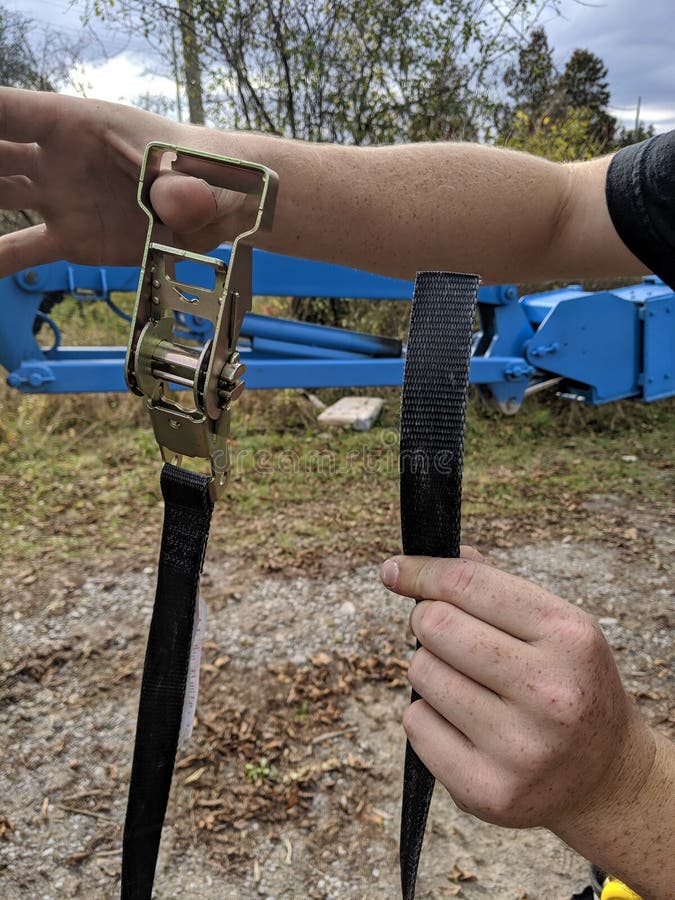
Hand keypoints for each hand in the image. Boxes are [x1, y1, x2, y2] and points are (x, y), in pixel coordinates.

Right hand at [0, 88, 243, 276]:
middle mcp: (55, 158)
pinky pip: (20, 248)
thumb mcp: (195, 173)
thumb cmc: (204, 170)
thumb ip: (184, 187)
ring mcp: (58, 198)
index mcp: (75, 125)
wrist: (217, 205)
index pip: (5, 111)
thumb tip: (180, 202)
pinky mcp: (70, 238)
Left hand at [380, 549, 655, 834]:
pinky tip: (465, 725)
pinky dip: (427, 716)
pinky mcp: (486, 790)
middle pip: (435, 625)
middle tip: (448, 637)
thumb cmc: (567, 683)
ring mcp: (519, 748)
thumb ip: (490, 586)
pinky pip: (415, 723)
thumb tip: (411, 566)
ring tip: (469, 685)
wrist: (604, 778)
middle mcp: (549, 693)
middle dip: (429, 622)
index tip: (395, 570)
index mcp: (568, 637)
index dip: (422, 571)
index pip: (468, 584)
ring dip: (430, 670)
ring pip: (421, 673)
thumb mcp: (555, 626)